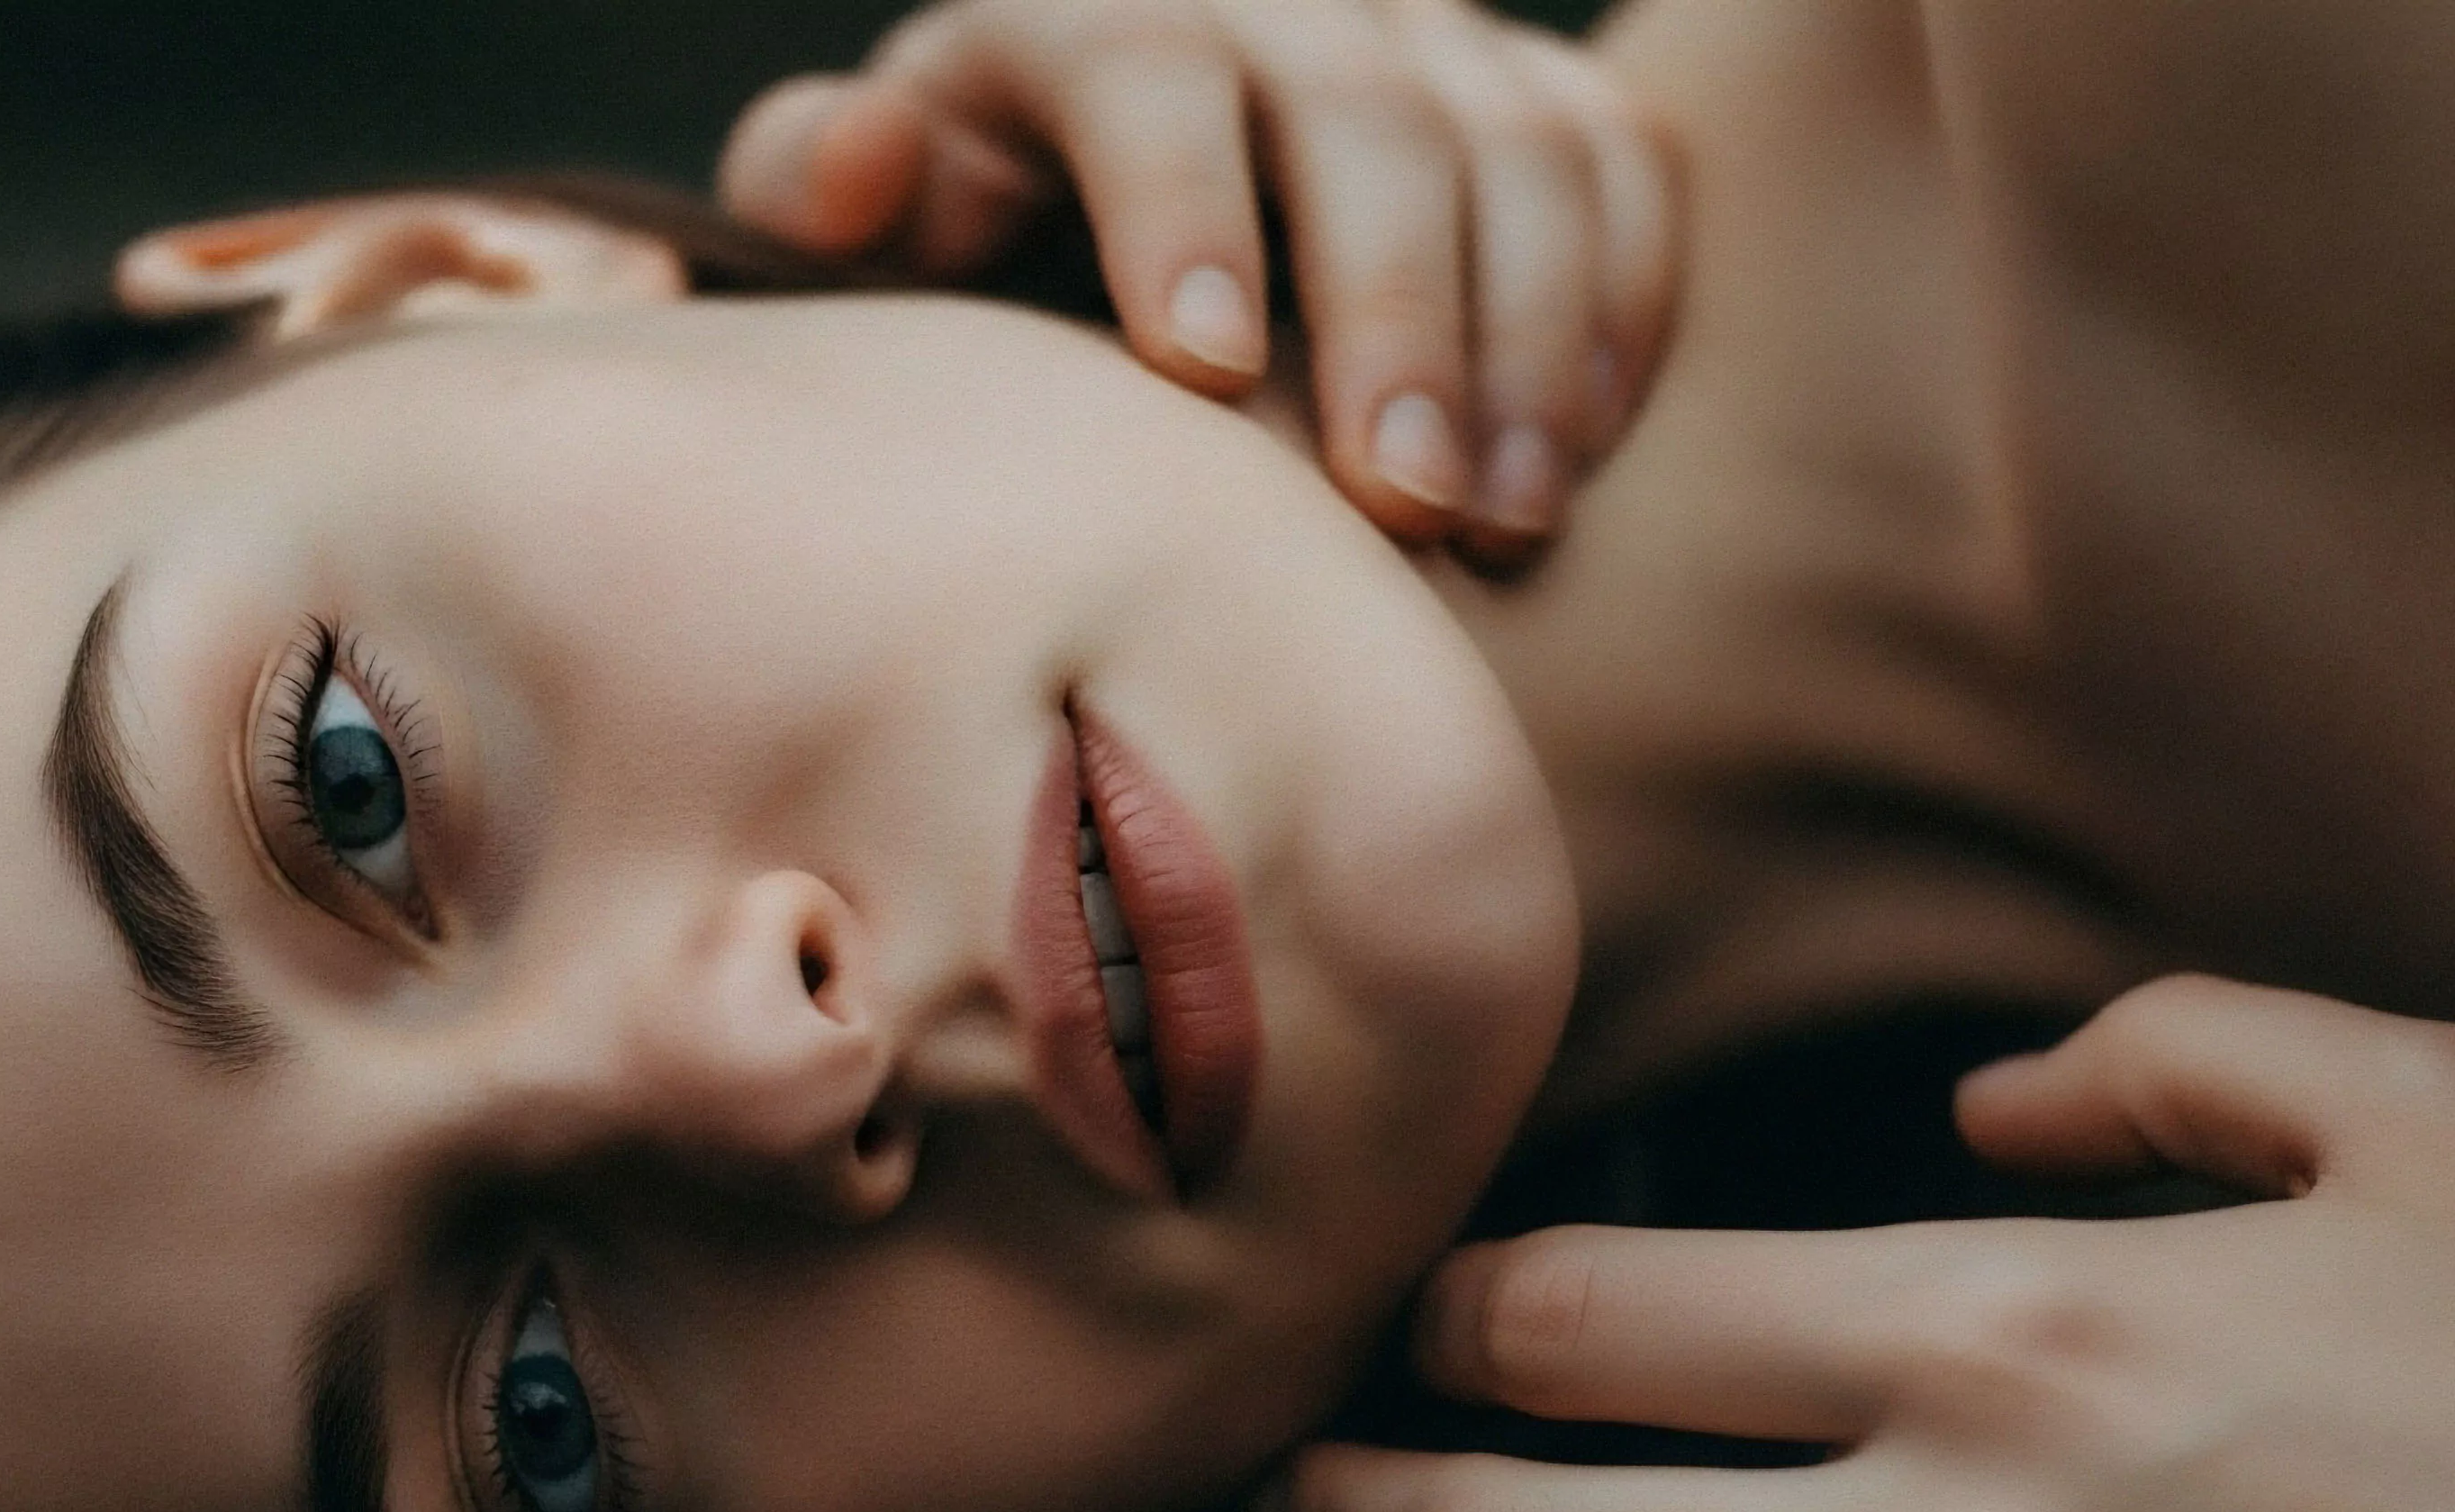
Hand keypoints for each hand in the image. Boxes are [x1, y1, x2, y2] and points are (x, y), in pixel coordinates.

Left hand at [717, 0, 1672, 552]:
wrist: (1102, 222)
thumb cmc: (979, 247)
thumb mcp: (886, 216)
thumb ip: (830, 189)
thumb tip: (858, 156)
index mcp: (1091, 4)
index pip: (1149, 53)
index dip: (1180, 199)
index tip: (1202, 363)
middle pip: (1366, 106)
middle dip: (1391, 306)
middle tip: (1396, 500)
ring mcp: (1425, 40)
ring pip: (1521, 138)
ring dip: (1528, 334)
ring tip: (1504, 516)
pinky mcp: (1535, 97)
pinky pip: (1624, 165)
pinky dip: (1622, 304)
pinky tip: (1580, 451)